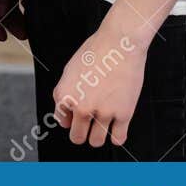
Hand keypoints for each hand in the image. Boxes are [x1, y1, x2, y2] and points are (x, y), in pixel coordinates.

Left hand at [52, 29, 145, 148]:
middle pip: (77, 137)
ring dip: (97, 136)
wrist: (119, 44)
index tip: (76, 116)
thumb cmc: (95, 52)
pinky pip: (118, 139)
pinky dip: (116, 137)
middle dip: (81, 133)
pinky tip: (116, 130)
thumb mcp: (70, 70)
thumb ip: (66, 92)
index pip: (62, 121)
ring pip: (96, 141)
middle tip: (88, 127)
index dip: (70, 119)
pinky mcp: (123, 114)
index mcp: (64, 96)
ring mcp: (102, 113)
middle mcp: (81, 108)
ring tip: (102, 126)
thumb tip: (67, 113)